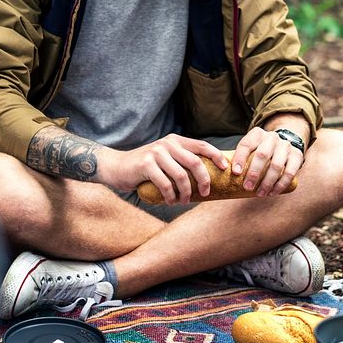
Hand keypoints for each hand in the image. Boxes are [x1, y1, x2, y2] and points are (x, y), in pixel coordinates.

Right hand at [102, 134, 227, 203]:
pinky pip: (166, 184)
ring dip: (186, 193)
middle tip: (205, 193)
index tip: (225, 169)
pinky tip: (170, 202)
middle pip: (195, 162)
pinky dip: (171, 196)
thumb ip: (181, 162)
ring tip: (184, 201)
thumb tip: (206, 178)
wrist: (116, 167)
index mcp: (175, 141)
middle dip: (204, 181)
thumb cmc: (145, 168)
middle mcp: (167, 144)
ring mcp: (156, 153)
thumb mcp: (165, 159)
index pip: (202, 146)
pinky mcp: (146, 164)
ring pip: (181, 176)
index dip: (216, 156)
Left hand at [231, 126, 304, 197]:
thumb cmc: (262, 149)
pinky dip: (281, 184)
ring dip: (267, 182)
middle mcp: (272, 137)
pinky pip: (290, 172)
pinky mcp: (297, 155)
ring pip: (276, 165)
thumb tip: (224, 175)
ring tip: (260, 194)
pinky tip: (273, 192)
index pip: (246, 144)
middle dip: (254, 173)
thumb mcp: (251, 147)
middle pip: (262, 155)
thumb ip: (241, 157)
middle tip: (247, 187)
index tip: (235, 173)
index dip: (240, 158)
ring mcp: (285, 146)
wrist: (286, 140)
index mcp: (257, 134)